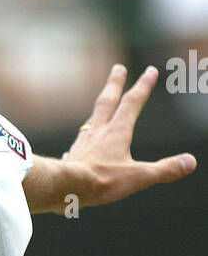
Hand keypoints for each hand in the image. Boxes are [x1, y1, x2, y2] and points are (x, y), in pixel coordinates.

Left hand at [60, 64, 196, 205]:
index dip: (143, 86)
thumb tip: (189, 162)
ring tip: (100, 106)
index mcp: (117, 132)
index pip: (133, 103)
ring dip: (98, 110)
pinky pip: (78, 145)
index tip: (150, 70)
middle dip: (115, 84)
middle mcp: (98, 132)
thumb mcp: (139, 176)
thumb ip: (164, 169)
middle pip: (107, 101)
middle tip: (117, 68)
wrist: (65, 187)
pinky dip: (82, 142)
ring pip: (91, 120)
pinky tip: (77, 148)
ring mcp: (82, 143)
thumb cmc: (101, 181)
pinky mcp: (71, 157)